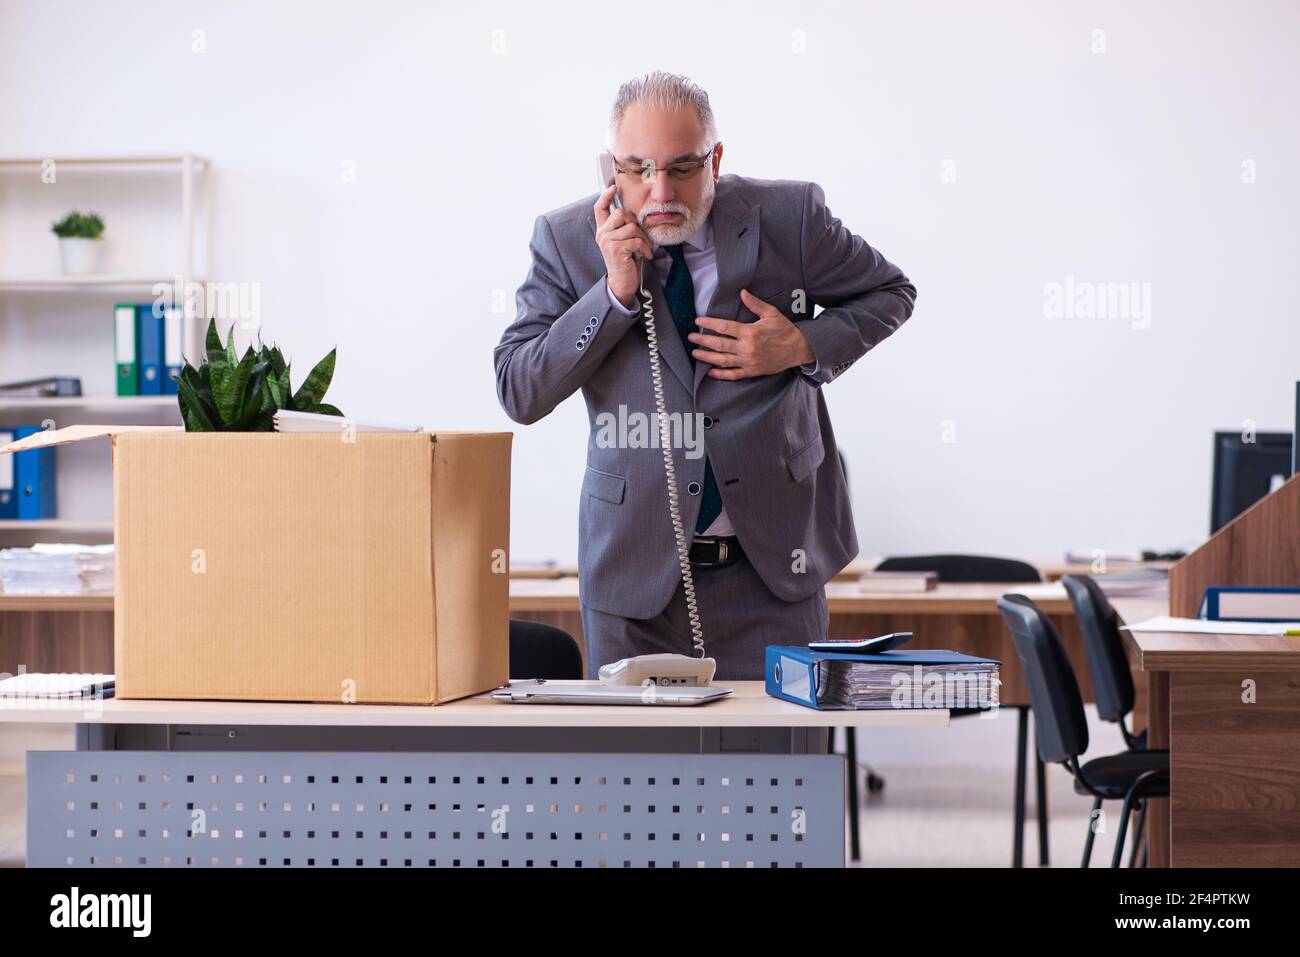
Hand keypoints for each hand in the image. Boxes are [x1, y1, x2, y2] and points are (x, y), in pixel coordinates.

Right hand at [594, 185, 651, 308]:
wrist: (622, 283)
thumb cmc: (625, 262)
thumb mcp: (622, 242)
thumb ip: (622, 228)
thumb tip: (633, 215)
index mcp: (602, 231)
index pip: (599, 208)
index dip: (605, 196)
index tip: (613, 187)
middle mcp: (602, 234)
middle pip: (620, 213)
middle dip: (635, 223)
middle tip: (639, 237)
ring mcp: (607, 241)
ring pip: (631, 226)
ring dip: (642, 238)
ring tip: (643, 248)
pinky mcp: (616, 249)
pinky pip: (636, 239)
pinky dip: (645, 248)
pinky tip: (645, 255)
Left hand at [688, 289, 814, 379]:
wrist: (799, 349)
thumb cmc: (785, 330)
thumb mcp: (771, 313)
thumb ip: (755, 303)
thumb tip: (742, 292)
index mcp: (750, 331)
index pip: (724, 327)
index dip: (709, 323)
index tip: (698, 320)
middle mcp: (747, 347)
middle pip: (719, 344)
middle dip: (702, 340)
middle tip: (690, 337)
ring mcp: (749, 361)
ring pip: (722, 360)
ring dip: (706, 357)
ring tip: (695, 353)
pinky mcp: (752, 371)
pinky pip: (733, 375)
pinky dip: (721, 375)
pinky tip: (710, 372)